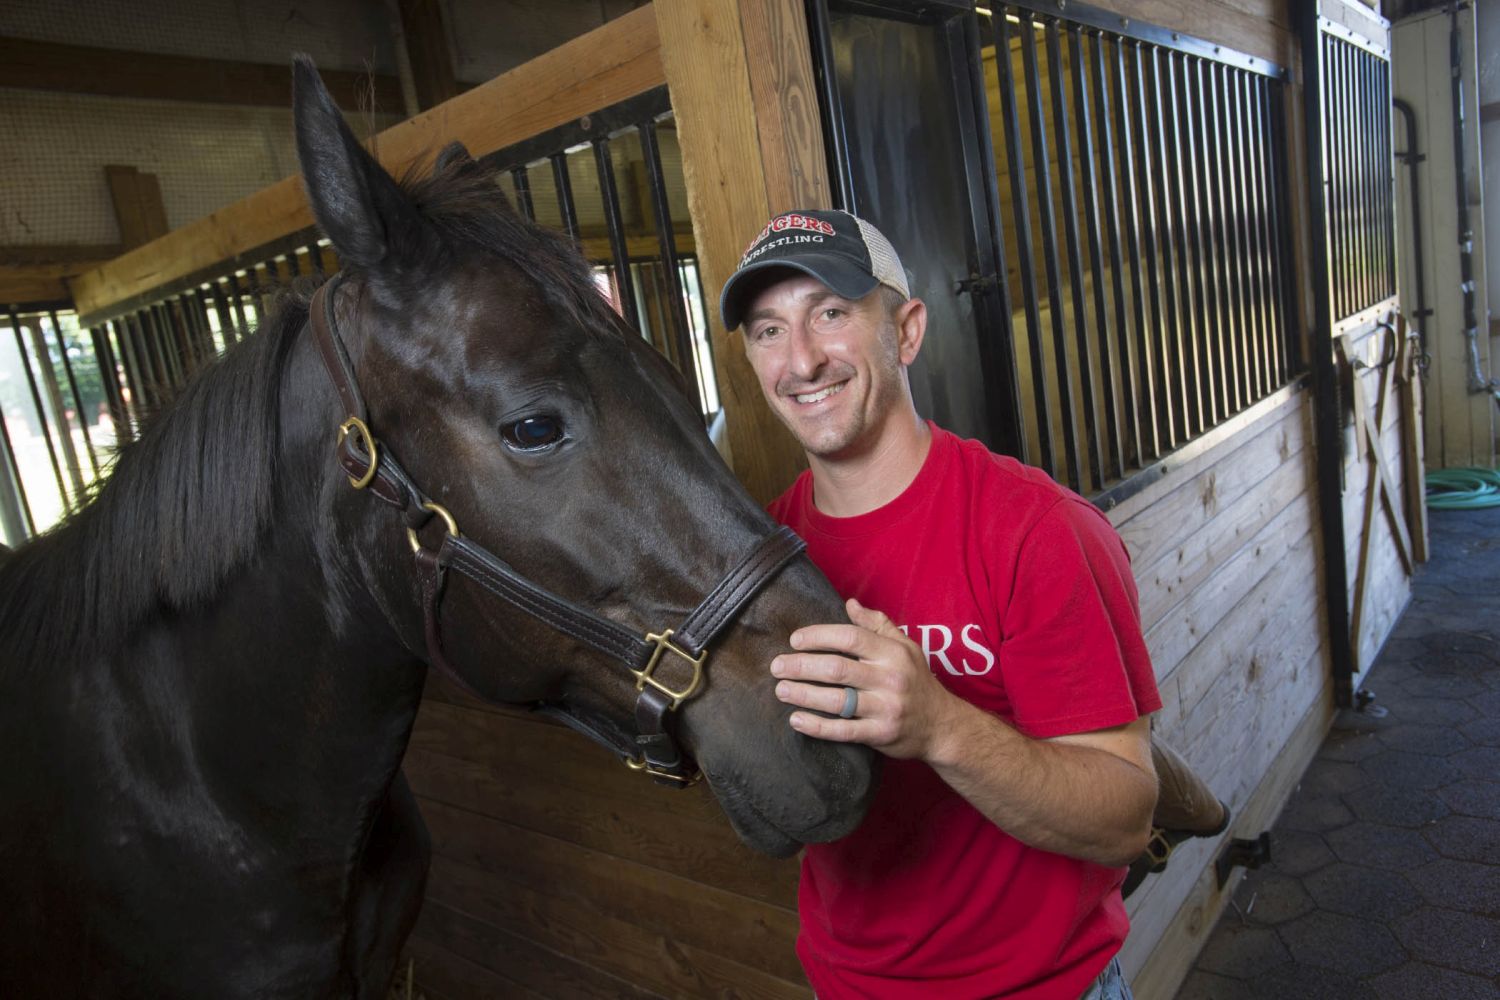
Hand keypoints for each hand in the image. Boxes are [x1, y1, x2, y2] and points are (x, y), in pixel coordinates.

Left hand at [770, 597, 960, 759]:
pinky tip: (796, 719)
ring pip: (836, 700)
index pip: (850, 638)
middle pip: (837, 668)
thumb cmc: (917, 681)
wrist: (942, 725)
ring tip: (781, 689)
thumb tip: (849, 603)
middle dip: (801, 665)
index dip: (819, 636)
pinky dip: (816, 726)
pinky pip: (843, 730)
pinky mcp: (880, 734)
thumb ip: (877, 624)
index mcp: (893, 653)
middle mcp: (889, 678)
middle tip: (777, 666)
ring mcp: (885, 708)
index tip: (795, 640)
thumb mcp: (906, 646)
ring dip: (803, 694)